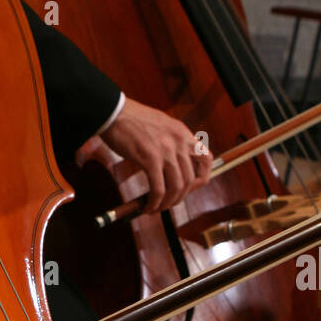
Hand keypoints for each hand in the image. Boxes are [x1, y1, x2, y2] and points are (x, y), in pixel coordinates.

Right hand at [76, 97, 212, 210]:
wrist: (113, 112)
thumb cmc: (131, 120)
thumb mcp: (160, 126)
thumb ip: (170, 142)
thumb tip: (170, 166)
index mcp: (183, 133)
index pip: (206, 159)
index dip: (201, 178)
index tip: (189, 188)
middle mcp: (179, 141)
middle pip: (190, 179)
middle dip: (179, 197)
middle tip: (168, 203)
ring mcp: (166, 150)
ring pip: (176, 187)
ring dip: (167, 203)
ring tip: (156, 208)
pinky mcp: (150, 158)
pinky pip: (158, 189)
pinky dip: (154, 202)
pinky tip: (147, 206)